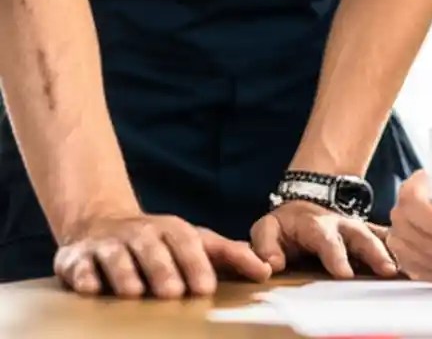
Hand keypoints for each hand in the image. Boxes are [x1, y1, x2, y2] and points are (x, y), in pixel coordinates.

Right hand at [54, 213, 271, 298]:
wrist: (100, 223)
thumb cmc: (160, 242)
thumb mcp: (197, 242)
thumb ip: (231, 256)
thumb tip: (267, 272)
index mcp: (171, 230)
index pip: (188, 243)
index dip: (197, 263)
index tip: (206, 289)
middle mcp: (139, 234)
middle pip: (152, 249)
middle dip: (162, 270)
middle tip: (173, 293)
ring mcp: (107, 245)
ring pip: (116, 257)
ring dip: (125, 274)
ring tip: (134, 293)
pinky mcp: (77, 258)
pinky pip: (79, 267)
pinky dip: (84, 277)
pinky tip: (91, 289)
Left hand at [250, 200, 396, 278]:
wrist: (306, 204)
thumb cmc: (286, 224)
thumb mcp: (267, 229)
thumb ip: (265, 245)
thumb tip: (273, 265)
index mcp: (316, 225)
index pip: (327, 241)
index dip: (336, 256)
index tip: (345, 275)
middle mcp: (343, 225)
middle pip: (362, 236)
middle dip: (374, 252)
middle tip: (387, 270)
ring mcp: (359, 228)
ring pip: (379, 237)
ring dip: (393, 251)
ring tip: (406, 268)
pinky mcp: (370, 233)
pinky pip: (388, 239)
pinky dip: (402, 247)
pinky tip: (415, 260)